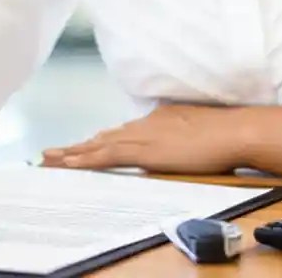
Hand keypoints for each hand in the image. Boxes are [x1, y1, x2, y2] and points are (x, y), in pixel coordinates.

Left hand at [41, 104, 248, 173]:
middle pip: (104, 136)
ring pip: (98, 144)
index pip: (123, 132)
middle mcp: (145, 123)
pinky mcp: (143, 150)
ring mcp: (142, 135)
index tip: (86, 145)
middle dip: (79, 145)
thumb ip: (184, 132)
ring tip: (48, 158)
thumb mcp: (200, 129)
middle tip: (53, 152)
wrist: (233, 130)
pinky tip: (69, 163)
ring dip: (73, 152)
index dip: (101, 140)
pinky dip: (85, 159)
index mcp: (158, 118)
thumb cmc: (226, 131)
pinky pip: (106, 155)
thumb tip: (180, 140)